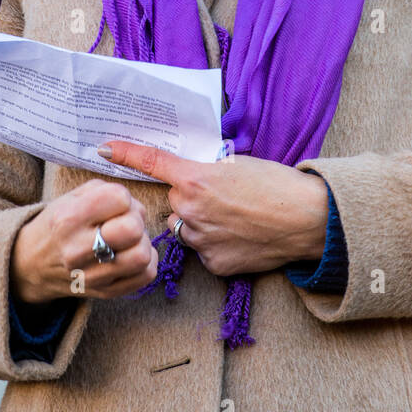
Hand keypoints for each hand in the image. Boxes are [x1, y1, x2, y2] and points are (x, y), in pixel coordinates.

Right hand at [10, 179, 157, 303]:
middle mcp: (77, 250)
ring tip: (129, 239)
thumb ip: (105, 190)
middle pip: (132, 229)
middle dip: (135, 219)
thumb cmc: (58, 224)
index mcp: (68, 218)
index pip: (119, 198)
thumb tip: (135, 206)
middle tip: (125, 220)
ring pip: (142, 256)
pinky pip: (145, 276)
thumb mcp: (71, 197)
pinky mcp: (105, 292)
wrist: (33, 264)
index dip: (123, 197)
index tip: (113, 203)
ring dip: (142, 242)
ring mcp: (91, 276)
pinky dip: (146, 262)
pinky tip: (131, 253)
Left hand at [95, 142, 329, 277]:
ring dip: (202, 223)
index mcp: (195, 179)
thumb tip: (194, 177)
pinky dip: (216, 244)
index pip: (151, 162)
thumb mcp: (238, 164)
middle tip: (224, 198)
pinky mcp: (212, 264)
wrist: (307, 219)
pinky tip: (241, 238)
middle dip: (191, 199)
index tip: (104, 148)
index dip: (126, 153)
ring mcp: (199, 240)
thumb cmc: (277, 185)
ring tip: (237, 220)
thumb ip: (207, 171)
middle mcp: (190, 210)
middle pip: (175, 201)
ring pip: (187, 228)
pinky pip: (203, 250)